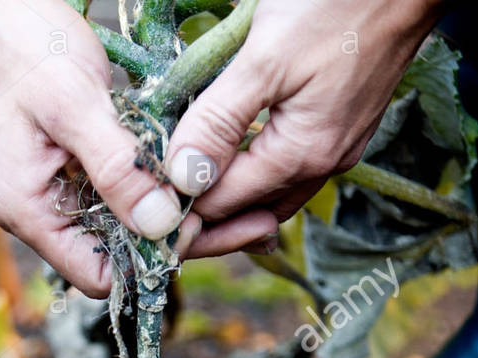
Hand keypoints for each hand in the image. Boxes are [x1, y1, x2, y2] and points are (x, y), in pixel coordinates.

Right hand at [0, 0, 220, 297]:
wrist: (1, 4)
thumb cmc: (24, 45)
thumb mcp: (73, 103)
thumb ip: (116, 167)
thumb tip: (161, 225)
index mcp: (26, 209)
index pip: (97, 274)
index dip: (150, 259)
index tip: (199, 221)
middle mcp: (41, 212)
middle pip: (120, 254)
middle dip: (182, 241)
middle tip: (253, 222)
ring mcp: (58, 190)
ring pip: (129, 225)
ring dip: (179, 216)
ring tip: (244, 206)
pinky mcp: (76, 166)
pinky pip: (126, 193)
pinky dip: (164, 187)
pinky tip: (206, 177)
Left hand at [166, 0, 443, 258]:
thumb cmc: (337, 3)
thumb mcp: (265, 60)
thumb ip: (219, 123)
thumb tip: (181, 183)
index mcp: (303, 155)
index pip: (224, 205)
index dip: (177, 205)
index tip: (138, 196)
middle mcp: (323, 162)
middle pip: (248, 210)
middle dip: (201, 215)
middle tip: (152, 207)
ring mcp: (336, 145)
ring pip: (268, 191)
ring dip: (227, 194)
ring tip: (180, 188)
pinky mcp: (339, 123)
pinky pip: (285, 165)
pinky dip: (251, 168)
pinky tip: (225, 155)